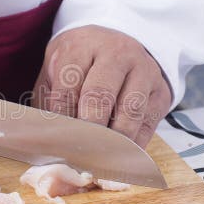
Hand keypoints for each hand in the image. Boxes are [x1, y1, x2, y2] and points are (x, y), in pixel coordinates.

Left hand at [32, 25, 171, 146]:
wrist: (116, 44)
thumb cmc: (79, 64)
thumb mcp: (57, 69)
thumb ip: (49, 99)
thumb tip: (44, 137)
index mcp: (83, 46)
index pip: (69, 82)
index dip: (62, 114)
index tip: (57, 139)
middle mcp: (116, 54)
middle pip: (101, 94)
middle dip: (88, 127)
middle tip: (79, 151)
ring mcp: (143, 70)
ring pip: (130, 109)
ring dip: (114, 139)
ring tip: (100, 159)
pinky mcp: (160, 90)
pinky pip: (148, 122)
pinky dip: (135, 144)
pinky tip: (120, 157)